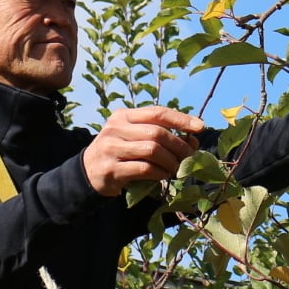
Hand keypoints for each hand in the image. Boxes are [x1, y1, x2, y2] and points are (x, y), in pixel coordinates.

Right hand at [81, 106, 204, 195]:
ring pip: (152, 150)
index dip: (181, 119)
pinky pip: (144, 169)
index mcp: (123, 116)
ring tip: (176, 168)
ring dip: (171, 161)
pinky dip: (160, 173)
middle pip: (157, 133)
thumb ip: (158, 134)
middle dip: (179, 145)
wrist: (88, 172)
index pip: (157, 112)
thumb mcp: (134, 136)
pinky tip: (164, 176)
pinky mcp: (112, 170)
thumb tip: (192, 140)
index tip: (200, 127)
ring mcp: (111, 149)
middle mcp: (115, 129)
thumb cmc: (119, 152)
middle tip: (189, 156)